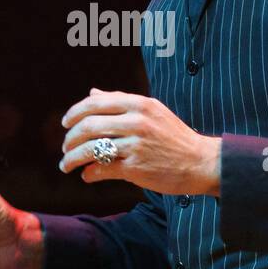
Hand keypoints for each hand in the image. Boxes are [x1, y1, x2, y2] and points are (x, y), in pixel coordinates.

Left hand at [59, 88, 220, 195]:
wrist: (202, 162)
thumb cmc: (174, 137)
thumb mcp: (152, 111)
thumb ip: (120, 102)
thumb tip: (92, 93)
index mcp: (139, 104)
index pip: (95, 104)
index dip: (74, 113)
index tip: (65, 124)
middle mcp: (137, 122)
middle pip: (89, 126)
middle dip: (70, 138)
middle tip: (65, 147)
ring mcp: (136, 145)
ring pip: (91, 149)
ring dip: (72, 158)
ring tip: (67, 165)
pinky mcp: (136, 168)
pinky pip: (102, 169)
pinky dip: (89, 173)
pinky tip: (86, 175)